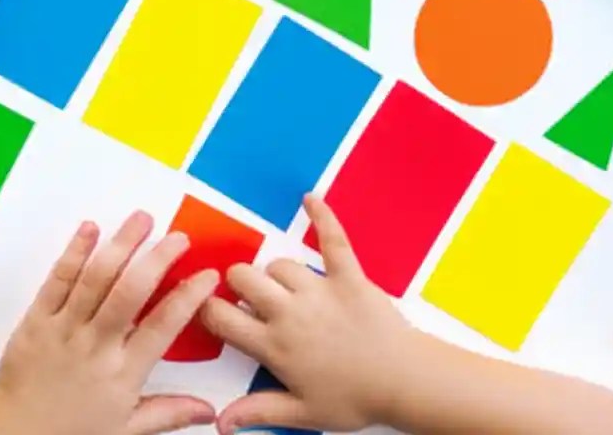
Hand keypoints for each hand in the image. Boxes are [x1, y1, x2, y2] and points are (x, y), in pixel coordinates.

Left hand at [0, 211, 220, 434]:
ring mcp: (64, 330)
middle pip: (130, 293)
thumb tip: (208, 411)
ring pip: (95, 279)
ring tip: (142, 219)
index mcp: (122, 373)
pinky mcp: (36, 320)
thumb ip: (167, 413)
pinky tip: (90, 229)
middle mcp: (95, 347)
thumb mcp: (125, 429)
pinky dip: (74, 252)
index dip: (188, 297)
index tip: (207, 275)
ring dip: (121, 244)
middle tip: (179, 238)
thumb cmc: (69, 430)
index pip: (162, 327)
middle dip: (158, 259)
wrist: (13, 431)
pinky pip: (57, 281)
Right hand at [202, 194, 440, 433]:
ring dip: (275, 273)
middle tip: (247, 296)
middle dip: (238, 283)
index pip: (222, 317)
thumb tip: (220, 422)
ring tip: (281, 286)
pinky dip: (323, 218)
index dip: (209, 311)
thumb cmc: (356, 398)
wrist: (403, 382)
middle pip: (244, 278)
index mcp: (275, 346)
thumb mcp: (301, 412)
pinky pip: (333, 240)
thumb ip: (257, 410)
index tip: (211, 311)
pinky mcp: (349, 277)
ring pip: (280, 265)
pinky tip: (311, 200)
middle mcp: (291, 313)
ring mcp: (320, 291)